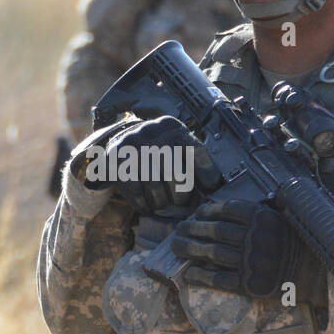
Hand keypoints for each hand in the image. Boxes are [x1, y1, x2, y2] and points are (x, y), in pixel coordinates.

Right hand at [82, 116, 219, 213]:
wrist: (120, 143)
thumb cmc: (157, 152)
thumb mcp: (176, 147)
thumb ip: (194, 162)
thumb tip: (214, 188)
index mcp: (174, 128)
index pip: (196, 152)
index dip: (207, 174)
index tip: (209, 188)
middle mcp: (154, 132)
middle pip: (176, 174)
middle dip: (181, 195)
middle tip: (181, 203)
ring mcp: (135, 145)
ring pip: (155, 184)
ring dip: (161, 201)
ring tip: (164, 205)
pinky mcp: (119, 159)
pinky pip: (135, 189)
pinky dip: (144, 203)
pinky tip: (148, 206)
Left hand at [170, 198, 323, 301]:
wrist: (312, 274)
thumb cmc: (292, 244)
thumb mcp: (279, 219)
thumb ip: (254, 214)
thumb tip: (218, 211)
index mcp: (263, 218)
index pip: (227, 210)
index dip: (207, 211)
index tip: (196, 214)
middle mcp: (256, 237)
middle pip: (215, 231)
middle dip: (192, 230)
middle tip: (178, 230)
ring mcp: (252, 261)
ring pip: (213, 253)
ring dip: (191, 250)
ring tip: (177, 247)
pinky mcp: (250, 284)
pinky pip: (219, 279)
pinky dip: (201, 276)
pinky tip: (189, 273)